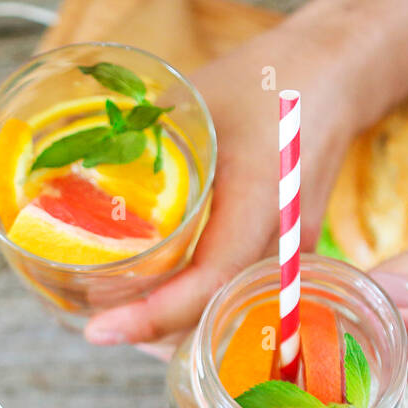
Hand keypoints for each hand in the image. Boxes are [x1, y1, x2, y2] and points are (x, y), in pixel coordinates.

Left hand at [82, 26, 351, 355]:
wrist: (337, 76)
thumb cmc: (271, 82)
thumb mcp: (197, 102)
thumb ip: (144, 139)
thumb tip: (70, 168)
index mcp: (263, 202)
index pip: (207, 281)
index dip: (152, 314)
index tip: (101, 330)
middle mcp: (282, 242)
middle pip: (213, 313)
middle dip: (152, 330)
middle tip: (96, 326)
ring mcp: (289, 255)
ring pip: (225, 311)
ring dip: (173, 324)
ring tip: (116, 318)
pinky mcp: (286, 256)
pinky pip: (238, 294)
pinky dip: (196, 304)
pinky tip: (156, 299)